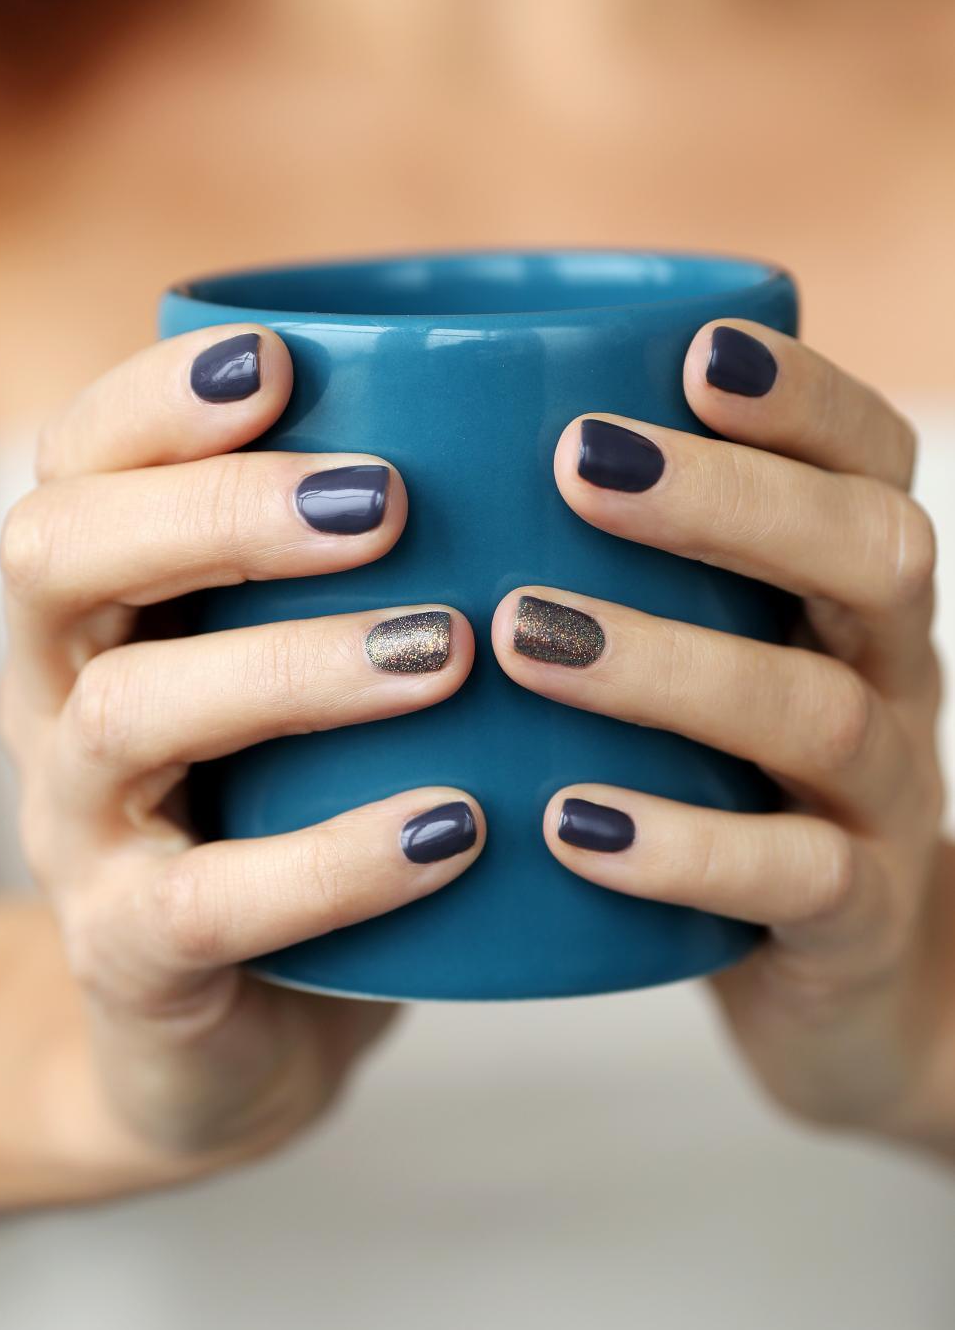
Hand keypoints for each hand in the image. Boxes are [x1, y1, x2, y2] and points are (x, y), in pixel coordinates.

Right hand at [0, 327, 482, 1187]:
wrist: (242, 1033)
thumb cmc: (308, 817)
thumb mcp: (323, 687)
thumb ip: (380, 583)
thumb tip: (566, 455)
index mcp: (100, 609)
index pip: (79, 464)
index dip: (158, 401)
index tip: (283, 361)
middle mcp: (59, 700)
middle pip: (59, 558)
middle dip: (218, 511)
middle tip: (385, 502)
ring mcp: (81, 834)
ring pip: (128, 716)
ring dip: (292, 666)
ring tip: (445, 649)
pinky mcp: (132, 958)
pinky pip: (208, 903)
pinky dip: (337, 859)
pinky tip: (457, 824)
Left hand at [493, 319, 954, 1154]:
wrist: (841, 977)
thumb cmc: (724, 779)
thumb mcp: (707, 656)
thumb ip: (627, 569)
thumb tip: (438, 447)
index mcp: (855, 592)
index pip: (870, 461)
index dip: (802, 397)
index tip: (691, 352)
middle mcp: (892, 673)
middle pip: (871, 554)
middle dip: (731, 499)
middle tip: (582, 466)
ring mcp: (887, 799)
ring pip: (819, 712)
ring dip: (670, 665)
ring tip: (525, 634)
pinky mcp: (854, 918)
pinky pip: (794, 875)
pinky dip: (684, 846)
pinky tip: (571, 824)